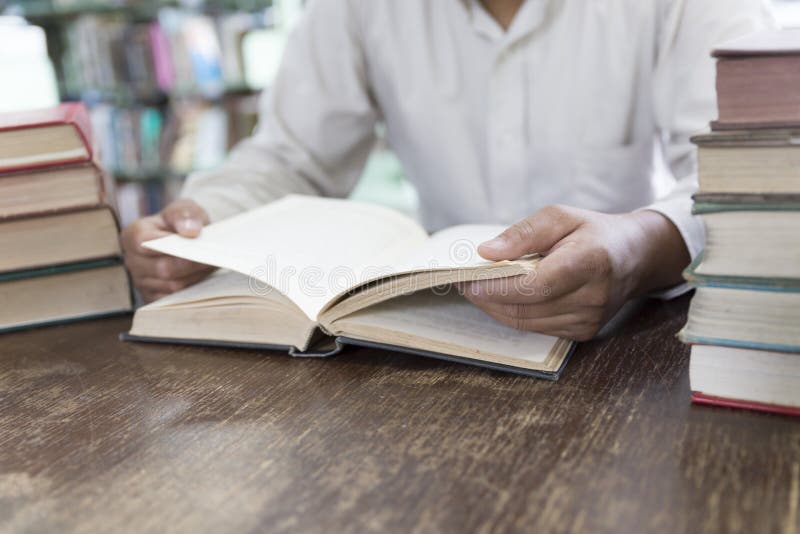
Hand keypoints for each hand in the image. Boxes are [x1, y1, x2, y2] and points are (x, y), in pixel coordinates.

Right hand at [121, 199, 214, 302]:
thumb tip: (189, 232)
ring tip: (208, 264)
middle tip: (210, 256)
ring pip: (172, 286)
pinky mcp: (153, 298)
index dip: (171, 244)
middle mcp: (132, 261)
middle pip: (162, 269)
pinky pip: (175, 300)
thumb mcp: (184, 209)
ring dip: (194, 276)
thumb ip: (185, 214)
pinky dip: (192, 290)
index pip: (145, 243)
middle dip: (190, 263)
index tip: (194, 240)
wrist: (187, 240)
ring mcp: (141, 282)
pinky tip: (201, 278)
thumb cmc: (182, 223)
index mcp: (133, 235)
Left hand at [461, 205, 688, 340]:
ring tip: (478, 289)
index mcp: (589, 262)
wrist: (635, 256)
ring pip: (526, 323)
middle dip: (487, 298)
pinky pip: (537, 328)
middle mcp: (592, 297)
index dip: (495, 287)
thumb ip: (522, 234)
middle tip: (463, 283)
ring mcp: (590, 320)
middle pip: (525, 309)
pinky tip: (504, 298)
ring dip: (496, 308)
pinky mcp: (584, 332)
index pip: (533, 286)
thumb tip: (486, 253)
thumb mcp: (559, 216)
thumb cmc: (593, 231)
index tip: (466, 280)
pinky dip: (515, 315)